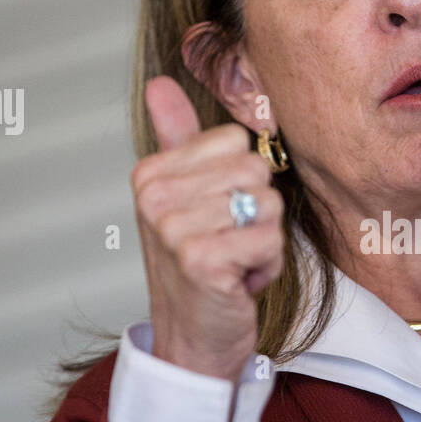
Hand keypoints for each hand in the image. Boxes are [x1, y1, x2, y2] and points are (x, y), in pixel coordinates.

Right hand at [130, 76, 285, 383]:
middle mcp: (156, 198)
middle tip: (229, 244)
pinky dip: (266, 267)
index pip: (237, 142)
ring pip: (268, 205)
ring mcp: (175, 230)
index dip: (243, 182)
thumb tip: (159, 84)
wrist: (194, 338)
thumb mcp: (183, 197)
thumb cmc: (197, 267)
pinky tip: (238, 282)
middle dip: (259, 214)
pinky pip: (269, 239)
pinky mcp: (201, 260)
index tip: (218, 216)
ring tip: (233, 262)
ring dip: (263, 242)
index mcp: (151, 173)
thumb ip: (177, 138)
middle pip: (257, 170)